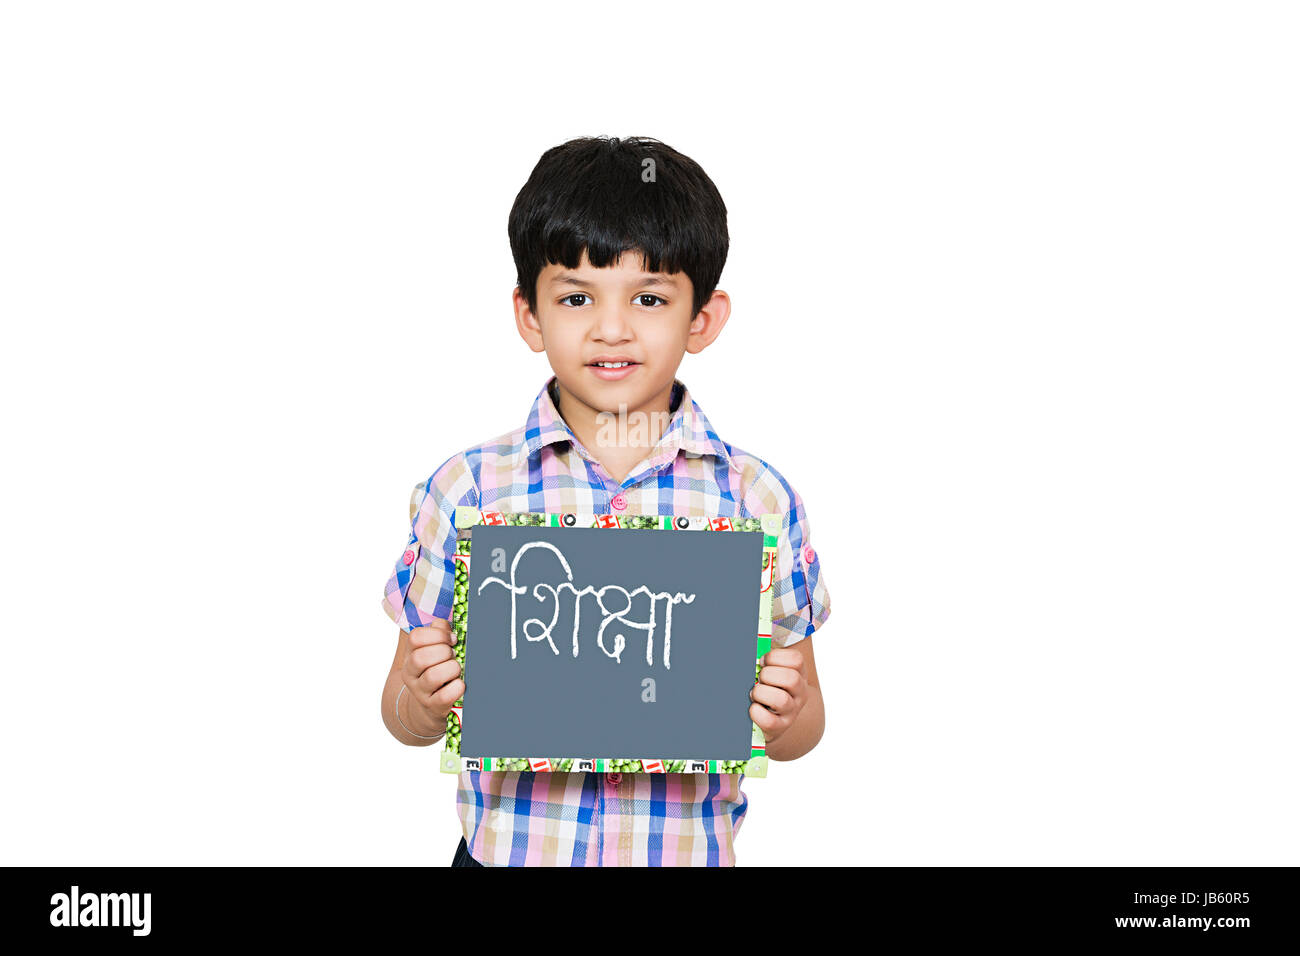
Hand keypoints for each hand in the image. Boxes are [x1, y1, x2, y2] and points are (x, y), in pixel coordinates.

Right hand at [401, 619, 463, 735]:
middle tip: (454, 655)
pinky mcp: (433, 706)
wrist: (432, 705)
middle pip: (420, 657)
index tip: (452, 639)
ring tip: (457, 669)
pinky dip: (456, 687)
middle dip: (444, 652)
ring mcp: (420, 692)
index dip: (437, 634)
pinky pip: (444, 696)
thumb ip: (440, 632)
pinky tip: (460, 684)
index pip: (416, 637)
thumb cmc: (438, 670)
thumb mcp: (435, 650)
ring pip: (432, 676)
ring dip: (451, 669)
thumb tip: (448, 627)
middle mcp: (411, 673)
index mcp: (410, 654)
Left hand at [749, 647, 808, 748]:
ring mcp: (791, 711)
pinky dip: (756, 712)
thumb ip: (764, 659)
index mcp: (798, 674)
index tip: (762, 662)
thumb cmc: (767, 689)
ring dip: (761, 694)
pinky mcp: (779, 727)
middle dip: (768, 675)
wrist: (772, 721)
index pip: (796, 660)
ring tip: (755, 694)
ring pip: (781, 700)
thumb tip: (743, 637)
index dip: (775, 657)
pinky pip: (769, 720)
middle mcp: (799, 693)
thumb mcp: (771, 672)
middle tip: (759, 679)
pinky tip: (753, 708)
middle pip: (791, 678)